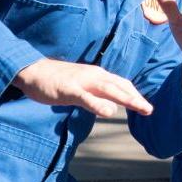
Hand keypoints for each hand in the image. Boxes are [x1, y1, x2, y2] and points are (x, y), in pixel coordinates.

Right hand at [11, 58, 152, 117]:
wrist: (31, 70)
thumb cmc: (56, 80)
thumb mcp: (80, 86)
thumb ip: (95, 94)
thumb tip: (110, 104)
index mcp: (97, 75)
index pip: (121, 84)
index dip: (135, 94)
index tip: (146, 106)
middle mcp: (93, 75)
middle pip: (119, 86)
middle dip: (136, 98)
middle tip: (150, 110)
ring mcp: (81, 81)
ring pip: (108, 89)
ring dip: (126, 98)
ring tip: (140, 107)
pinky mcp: (68, 89)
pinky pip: (85, 97)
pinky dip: (98, 104)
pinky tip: (109, 111)